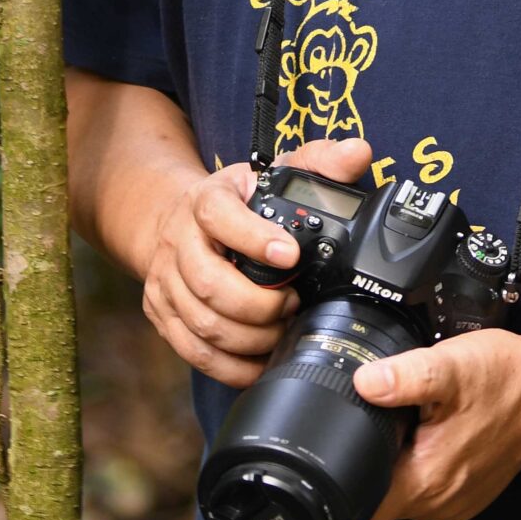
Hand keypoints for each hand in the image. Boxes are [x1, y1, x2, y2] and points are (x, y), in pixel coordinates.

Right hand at [140, 138, 373, 387]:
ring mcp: (165, 280)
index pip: (218, 215)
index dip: (253, 238)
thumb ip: (318, 163)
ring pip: (203, 324)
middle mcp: (178, 240)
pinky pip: (193, 352)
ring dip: (250, 338)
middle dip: (260, 306)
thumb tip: (359, 153)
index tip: (291, 255)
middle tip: (293, 305)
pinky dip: (231, 366)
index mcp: (206, 201)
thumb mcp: (273, 174)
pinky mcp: (161, 313)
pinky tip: (259, 359)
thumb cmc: (237, 203)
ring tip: (280, 331)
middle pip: (209, 284)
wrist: (178, 220)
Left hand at [354, 327, 520, 519]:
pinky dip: (415, 464)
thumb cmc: (504, 379)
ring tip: (399, 423)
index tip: (326, 457)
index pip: (364, 508)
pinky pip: (424, 487)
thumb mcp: (450, 367)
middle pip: (376, 499)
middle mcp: (438, 501)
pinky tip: (421, 432)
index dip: (337, 486)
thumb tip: (362, 382)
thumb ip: (403, 377)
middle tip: (370, 420)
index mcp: (426, 479)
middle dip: (363, 464)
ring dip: (390, 463)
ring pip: (399, 493)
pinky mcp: (465, 491)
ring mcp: (454, 500)